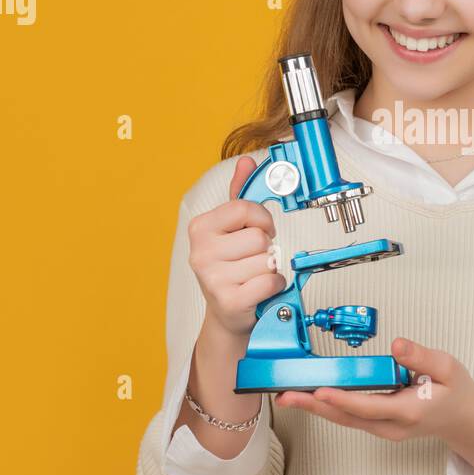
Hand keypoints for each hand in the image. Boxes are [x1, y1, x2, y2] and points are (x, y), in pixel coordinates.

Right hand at [188, 156, 285, 337]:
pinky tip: (258, 290)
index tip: (259, 229)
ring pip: (267, 261)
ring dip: (268, 269)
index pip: (245, 208)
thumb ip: (239, 194)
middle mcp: (201, 252)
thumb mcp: (230, 228)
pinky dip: (273, 286)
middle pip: (259, 237)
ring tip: (253, 275)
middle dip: (265, 248)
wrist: (226, 312)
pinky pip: (270, 282)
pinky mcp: (229, 300)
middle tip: (253, 258)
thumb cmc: (230, 267)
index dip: (262, 219)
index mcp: (200, 227)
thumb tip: (246, 162)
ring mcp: (212, 278)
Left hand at [276, 338, 473, 474]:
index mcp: (410, 411)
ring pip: (346, 420)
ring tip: (290, 397)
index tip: (320, 391)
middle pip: (348, 417)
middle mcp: (393, 426)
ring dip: (317, 409)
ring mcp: (385, 429)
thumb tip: (397, 345)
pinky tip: (312, 399)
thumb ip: (421, 356)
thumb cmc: (457, 393)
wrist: (465, 420)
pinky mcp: (380, 426)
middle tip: (287, 397)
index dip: (342, 399)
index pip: (369, 406)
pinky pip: (351, 418)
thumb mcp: (448, 367)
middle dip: (315, 407)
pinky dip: (330, 408)